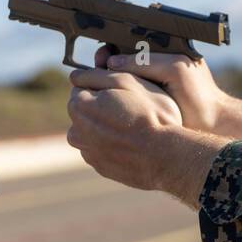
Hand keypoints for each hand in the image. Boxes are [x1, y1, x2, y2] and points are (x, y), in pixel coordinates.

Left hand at [68, 67, 220, 204]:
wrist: (165, 156)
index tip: (123, 90)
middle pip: (87, 111)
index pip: (83, 87)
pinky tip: (134, 142)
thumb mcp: (127, 81)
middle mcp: (76, 131)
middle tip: (133, 107)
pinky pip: (104, 149)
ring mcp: (88, 152)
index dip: (105, 86)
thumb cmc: (150, 115)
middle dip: (104, 106)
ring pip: (94, 131)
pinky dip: (114, 144)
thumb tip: (75, 75)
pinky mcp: (101, 167)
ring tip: (135, 127)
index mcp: (78, 106)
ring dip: (108, 126)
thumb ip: (97, 74)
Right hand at [96, 45, 241, 142]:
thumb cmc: (199, 95)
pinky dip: (112, 93)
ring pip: (119, 76)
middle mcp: (154, 65)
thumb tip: (112, 61)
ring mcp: (148, 84)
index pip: (130, 40)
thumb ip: (146, 62)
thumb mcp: (174, 69)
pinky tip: (104, 96)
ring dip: (106, 78)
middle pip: (120, 57)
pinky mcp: (145, 101)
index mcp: (163, 51)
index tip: (102, 54)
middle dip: (105, 61)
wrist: (211, 124)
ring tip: (98, 81)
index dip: (113, 44)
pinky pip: (124, 93)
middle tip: (97, 67)